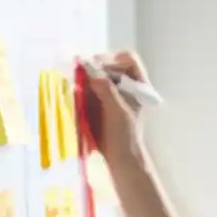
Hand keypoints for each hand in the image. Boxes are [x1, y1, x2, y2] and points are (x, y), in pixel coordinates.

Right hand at [85, 50, 150, 168]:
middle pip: (110, 63)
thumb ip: (105, 87)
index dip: (113, 60)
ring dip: (87, 75)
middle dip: (96, 66)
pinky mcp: (99, 100)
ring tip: (78, 81)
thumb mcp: (117, 110)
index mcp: (138, 84)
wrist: (120, 157)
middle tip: (83, 72)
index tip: (99, 69)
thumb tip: (89, 67)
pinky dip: (82, 86)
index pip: (127, 59)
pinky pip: (89, 85)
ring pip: (97, 73)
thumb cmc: (125, 135)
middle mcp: (125, 84)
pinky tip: (77, 90)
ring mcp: (112, 92)